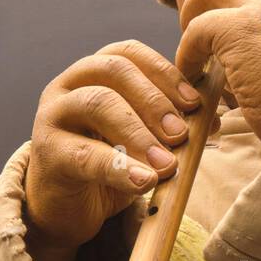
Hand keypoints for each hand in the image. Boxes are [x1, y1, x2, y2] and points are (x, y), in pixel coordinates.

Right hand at [24, 39, 218, 260]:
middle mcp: (70, 85)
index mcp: (95, 73)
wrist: (64, 207)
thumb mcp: (142, 140)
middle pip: (114, 71)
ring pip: (98, 104)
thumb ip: (171, 125)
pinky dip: (119, 167)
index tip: (194, 102)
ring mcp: (53, 115)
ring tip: (166, 164)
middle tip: (181, 134)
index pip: (129, 53)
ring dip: (139, 133)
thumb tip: (214, 119)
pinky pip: (85, 154)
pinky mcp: (47, 152)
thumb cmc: (107, 165)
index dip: (165, 72)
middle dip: (155, 101)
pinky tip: (144, 181)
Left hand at [175, 0, 260, 148]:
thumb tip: (237, 65)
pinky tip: (192, 76)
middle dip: (203, 3)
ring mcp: (260, 11)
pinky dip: (186, 52)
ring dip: (191, 20)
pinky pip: (195, 30)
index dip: (227, 4)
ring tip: (191, 55)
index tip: (217, 33)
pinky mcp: (237, 31)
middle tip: (196, 39)